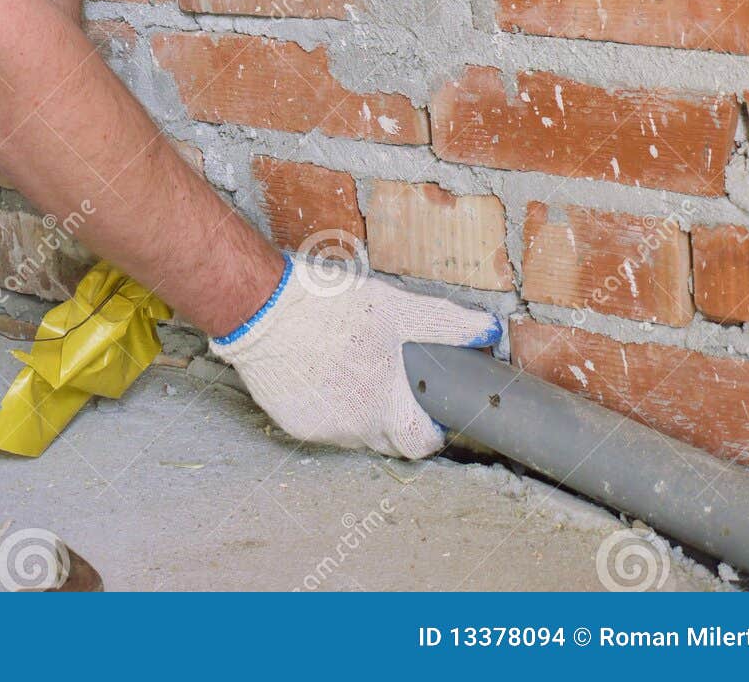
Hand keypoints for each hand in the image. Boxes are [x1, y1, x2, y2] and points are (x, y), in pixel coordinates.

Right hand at [208, 250, 502, 458]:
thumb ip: (444, 323)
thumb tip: (487, 330)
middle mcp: (356, 427)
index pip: (423, 442)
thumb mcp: (394, 307)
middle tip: (393, 381)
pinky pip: (324, 424)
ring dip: (362, 411)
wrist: (261, 307)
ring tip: (354, 368)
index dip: (432, 426)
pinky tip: (322, 371)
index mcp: (386, 404)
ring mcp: (323, 429)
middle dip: (398, 417)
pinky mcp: (294, 424)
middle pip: (390, 439)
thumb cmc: (329, 306)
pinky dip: (329, 405)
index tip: (431, 404)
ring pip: (356, 432)